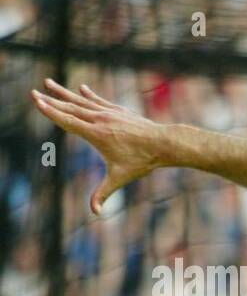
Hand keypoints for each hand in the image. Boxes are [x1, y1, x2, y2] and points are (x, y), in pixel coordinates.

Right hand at [30, 79, 168, 214]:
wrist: (164, 143)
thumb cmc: (142, 161)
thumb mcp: (120, 177)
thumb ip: (103, 193)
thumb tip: (95, 212)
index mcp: (96, 134)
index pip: (67, 121)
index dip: (50, 111)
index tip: (36, 101)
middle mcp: (100, 119)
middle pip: (70, 107)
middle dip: (50, 99)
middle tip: (33, 91)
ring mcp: (110, 113)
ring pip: (82, 101)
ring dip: (64, 92)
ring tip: (48, 82)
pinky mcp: (119, 111)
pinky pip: (100, 101)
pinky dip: (89, 95)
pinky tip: (82, 89)